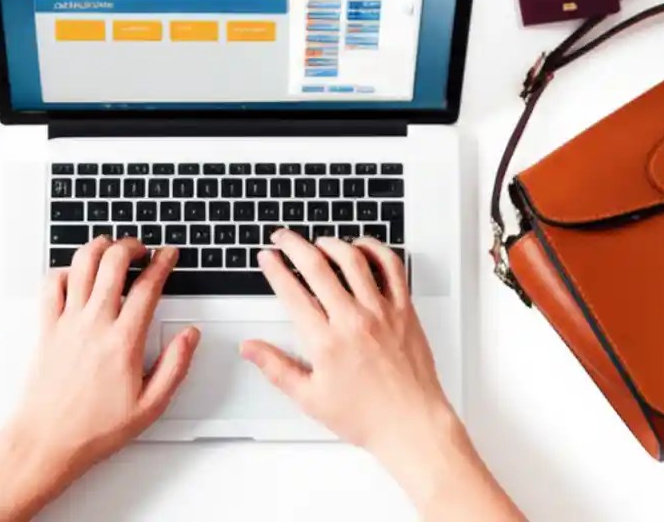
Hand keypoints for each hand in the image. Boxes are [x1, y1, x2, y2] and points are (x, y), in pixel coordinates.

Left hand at [13, 237, 198, 474]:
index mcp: (124, 341)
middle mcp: (94, 324)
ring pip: (81, 264)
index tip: (169, 255)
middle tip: (141, 248)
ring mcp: (67, 322)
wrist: (48, 441)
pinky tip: (76, 275)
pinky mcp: (46, 327)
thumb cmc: (95, 428)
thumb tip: (190, 336)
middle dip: (132, 245)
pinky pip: (52, 284)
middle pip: (114, 262)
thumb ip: (176, 366)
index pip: (148, 286)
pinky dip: (66, 271)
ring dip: (99, 247)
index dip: (163, 262)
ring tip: (111, 247)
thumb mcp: (151, 406)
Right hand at [242, 231, 521, 520]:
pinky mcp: (404, 310)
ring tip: (319, 241)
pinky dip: (375, 250)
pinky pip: (391, 267)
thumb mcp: (310, 398)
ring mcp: (381, 311)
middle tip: (283, 238)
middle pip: (316, 266)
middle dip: (293, 245)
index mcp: (326, 341)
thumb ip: (276, 367)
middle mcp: (352, 320)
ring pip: (352, 259)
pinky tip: (363, 247)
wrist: (412, 424)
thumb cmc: (367, 416)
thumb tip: (250, 348)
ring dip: (330, 243)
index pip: (291, 291)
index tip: (267, 258)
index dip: (274, 268)